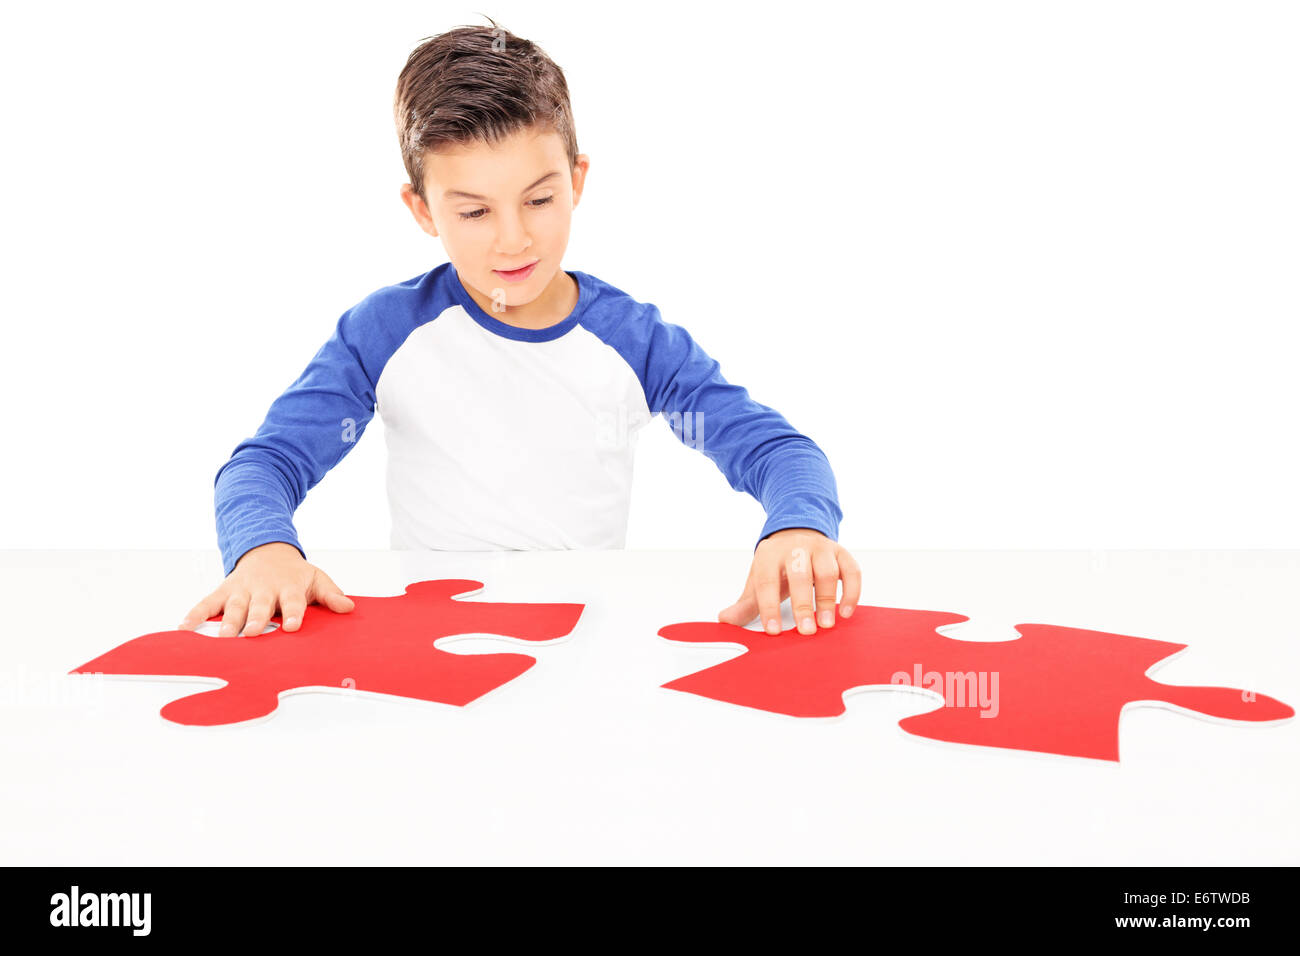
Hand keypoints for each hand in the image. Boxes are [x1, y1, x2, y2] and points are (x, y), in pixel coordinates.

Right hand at [177, 542, 355, 636]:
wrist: (268, 550)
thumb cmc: (295, 574)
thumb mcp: (317, 579)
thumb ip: (331, 595)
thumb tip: (349, 608)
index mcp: (289, 587)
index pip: (293, 602)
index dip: (293, 614)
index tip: (292, 627)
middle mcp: (264, 589)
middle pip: (260, 606)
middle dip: (256, 620)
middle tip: (251, 635)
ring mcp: (241, 590)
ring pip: (234, 607)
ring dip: (227, 622)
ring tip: (222, 638)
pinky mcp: (223, 591)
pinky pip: (207, 603)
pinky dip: (195, 614)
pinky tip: (184, 627)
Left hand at [718, 528, 860, 635]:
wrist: (796, 532)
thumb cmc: (777, 563)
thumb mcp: (758, 579)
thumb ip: (745, 603)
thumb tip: (725, 620)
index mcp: (770, 555)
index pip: (767, 581)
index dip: (769, 607)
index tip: (773, 631)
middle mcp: (796, 548)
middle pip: (800, 574)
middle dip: (803, 604)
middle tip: (806, 630)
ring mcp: (821, 548)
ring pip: (827, 571)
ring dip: (828, 599)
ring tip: (826, 624)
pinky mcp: (841, 552)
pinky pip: (852, 571)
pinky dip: (852, 592)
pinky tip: (846, 612)